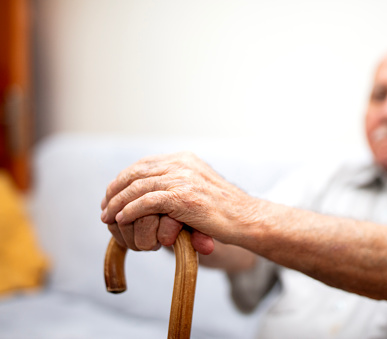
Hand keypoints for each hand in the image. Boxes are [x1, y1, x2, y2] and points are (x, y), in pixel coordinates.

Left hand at [100, 152, 254, 252]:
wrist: (246, 218)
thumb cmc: (223, 209)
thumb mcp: (198, 187)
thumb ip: (176, 183)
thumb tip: (148, 191)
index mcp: (184, 159)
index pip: (144, 164)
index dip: (123, 179)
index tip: (112, 194)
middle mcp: (181, 164)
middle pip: (136, 172)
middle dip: (115, 189)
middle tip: (104, 206)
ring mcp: (183, 178)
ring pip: (138, 187)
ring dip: (117, 202)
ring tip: (107, 216)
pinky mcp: (183, 197)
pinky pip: (146, 201)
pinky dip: (130, 210)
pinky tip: (121, 218)